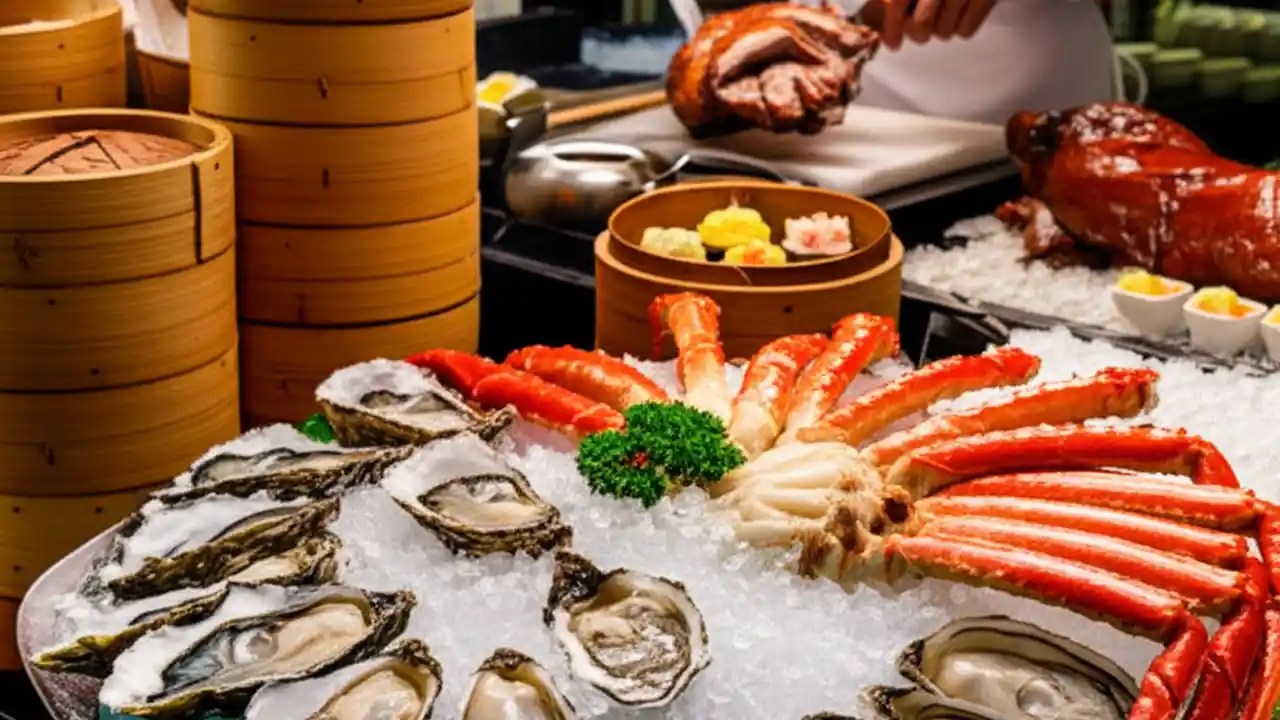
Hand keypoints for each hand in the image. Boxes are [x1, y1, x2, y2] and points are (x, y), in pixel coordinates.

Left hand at [860, 0, 996, 49]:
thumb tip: (876, 14)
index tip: (893, 43)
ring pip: (943, 32)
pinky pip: (965, 30)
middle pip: (921, 27)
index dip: (890, 28)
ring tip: (945, 13)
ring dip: (941, 29)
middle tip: (921, 28)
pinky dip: (962, 27)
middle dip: (919, 34)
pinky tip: (962, 12)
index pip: (895, 3)